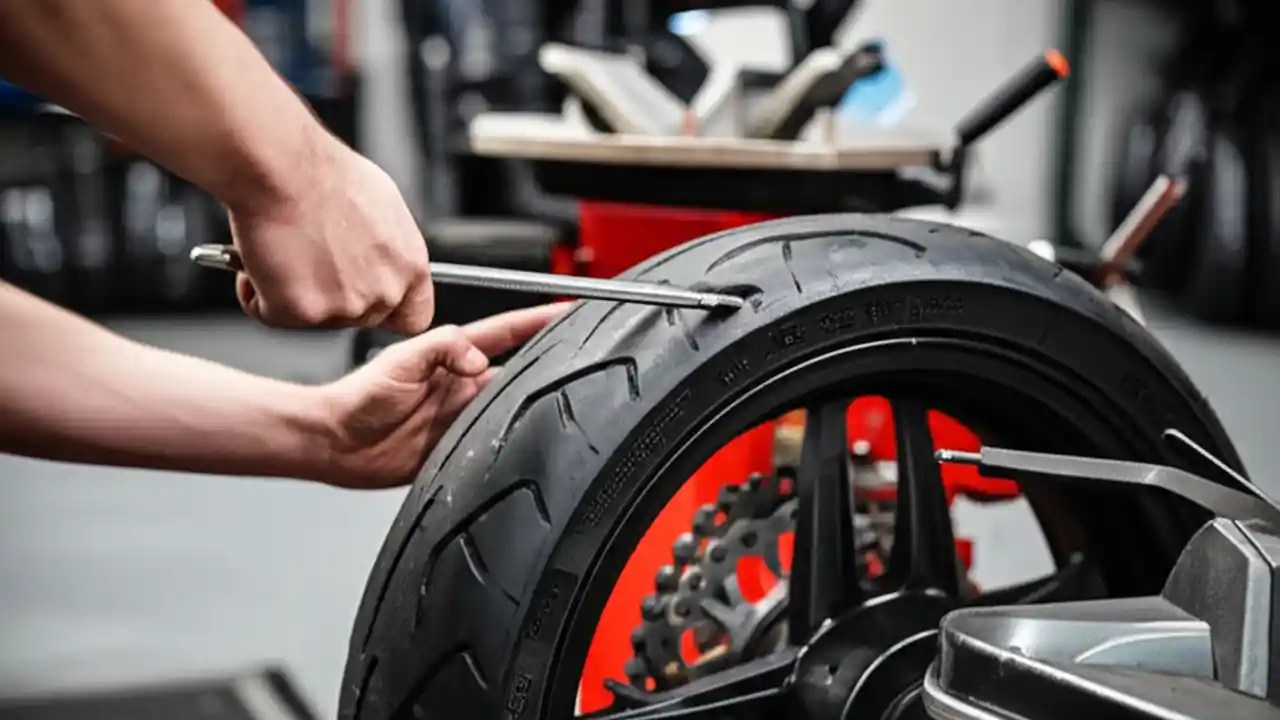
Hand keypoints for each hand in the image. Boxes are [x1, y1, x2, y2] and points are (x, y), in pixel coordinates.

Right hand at [229, 137, 434, 333]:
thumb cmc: (326, 174)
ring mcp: (342, 308)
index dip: (387, 311)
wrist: (283, 166)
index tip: (369, 300)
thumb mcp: (384, 207)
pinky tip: (262, 255)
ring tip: (286, 246)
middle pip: (359, 318)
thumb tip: (381, 258)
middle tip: (310, 259)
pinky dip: (257, 290)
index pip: (413, 318)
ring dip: (293, 292)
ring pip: (314, 318)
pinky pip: (270, 313)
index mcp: (410, 267)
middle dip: (332, 296)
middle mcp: (383, 292)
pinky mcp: (300, 312)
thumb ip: (388, 249)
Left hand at [314, 304, 564, 488]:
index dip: (539, 320)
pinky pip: (494, 444)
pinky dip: (512, 443)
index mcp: (455, 358)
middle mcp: (464, 386)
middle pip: (519, 372)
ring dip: (530, 406)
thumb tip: (480, 361)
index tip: (570, 310)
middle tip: (576, 360)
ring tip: (555, 399)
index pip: (507, 333)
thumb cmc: (358, 397)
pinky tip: (525, 441)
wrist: (335, 443)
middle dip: (547, 364)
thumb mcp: (401, 359)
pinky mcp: (459, 448)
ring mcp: (463, 418)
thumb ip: (443, 347)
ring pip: (512, 409)